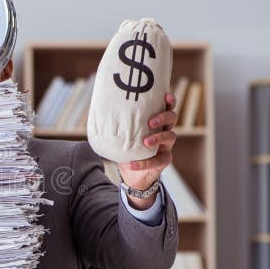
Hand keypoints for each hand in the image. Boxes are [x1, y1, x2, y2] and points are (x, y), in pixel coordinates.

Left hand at [116, 92, 176, 209]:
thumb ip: (116, 124)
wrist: (131, 172)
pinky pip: (159, 161)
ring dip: (158, 137)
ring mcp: (166, 146)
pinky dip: (145, 163)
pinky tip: (132, 164)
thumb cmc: (126, 147)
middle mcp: (164, 130)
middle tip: (150, 121)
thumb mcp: (121, 134)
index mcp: (156, 121)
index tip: (165, 96)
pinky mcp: (163, 160)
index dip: (169, 101)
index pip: (166, 107)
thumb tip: (97, 110)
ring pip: (170, 137)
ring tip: (146, 141)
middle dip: (163, 117)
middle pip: (172, 118)